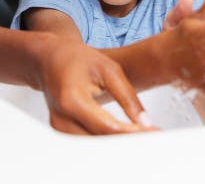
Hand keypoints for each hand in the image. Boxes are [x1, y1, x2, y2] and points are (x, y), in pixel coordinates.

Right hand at [35, 33, 155, 133]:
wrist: (51, 59)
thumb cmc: (78, 59)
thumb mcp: (109, 69)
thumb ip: (127, 97)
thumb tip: (144, 123)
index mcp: (72, 99)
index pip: (106, 127)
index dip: (132, 133)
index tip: (153, 131)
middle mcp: (62, 118)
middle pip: (99, 141)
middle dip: (127, 140)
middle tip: (151, 133)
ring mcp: (59, 127)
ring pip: (93, 146)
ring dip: (117, 142)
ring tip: (140, 133)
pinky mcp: (61, 131)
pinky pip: (86, 142)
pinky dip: (105, 139)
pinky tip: (123, 133)